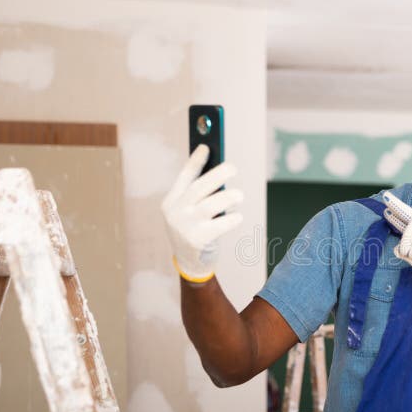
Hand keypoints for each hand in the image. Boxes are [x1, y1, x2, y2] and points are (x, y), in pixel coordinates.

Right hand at [161, 145, 243, 282]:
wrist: (190, 264)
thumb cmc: (195, 231)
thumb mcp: (190, 212)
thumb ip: (199, 195)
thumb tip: (220, 172)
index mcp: (171, 202)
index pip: (184, 177)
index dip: (195, 161)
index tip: (206, 147)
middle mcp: (175, 213)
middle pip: (199, 188)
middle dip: (217, 174)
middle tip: (233, 168)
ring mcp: (185, 227)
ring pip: (210, 205)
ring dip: (228, 197)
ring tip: (239, 196)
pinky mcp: (197, 240)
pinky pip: (219, 225)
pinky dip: (231, 219)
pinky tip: (238, 217)